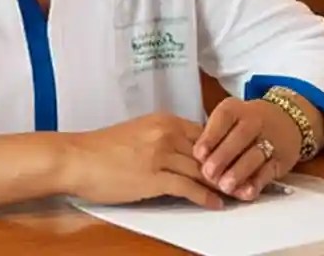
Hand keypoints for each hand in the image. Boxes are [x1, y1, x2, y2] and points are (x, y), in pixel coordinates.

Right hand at [62, 113, 224, 209]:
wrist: (76, 159)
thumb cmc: (101, 149)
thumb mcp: (138, 133)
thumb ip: (162, 138)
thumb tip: (182, 151)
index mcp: (164, 120)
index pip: (205, 133)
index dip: (224, 148)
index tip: (238, 158)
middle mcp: (167, 133)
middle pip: (209, 152)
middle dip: (230, 166)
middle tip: (247, 178)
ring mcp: (161, 155)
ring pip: (203, 170)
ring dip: (224, 183)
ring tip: (239, 193)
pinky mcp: (153, 177)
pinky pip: (188, 187)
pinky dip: (206, 197)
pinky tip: (216, 203)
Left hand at [194, 97, 301, 201]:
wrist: (286, 119)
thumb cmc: (247, 123)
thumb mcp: (229, 119)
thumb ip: (212, 136)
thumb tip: (198, 159)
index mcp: (236, 109)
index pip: (223, 119)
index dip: (210, 137)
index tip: (198, 154)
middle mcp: (255, 121)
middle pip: (240, 137)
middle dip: (223, 157)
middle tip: (208, 173)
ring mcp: (271, 139)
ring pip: (255, 155)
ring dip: (239, 172)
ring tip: (225, 186)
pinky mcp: (281, 159)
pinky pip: (268, 171)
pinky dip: (256, 183)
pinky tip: (245, 192)